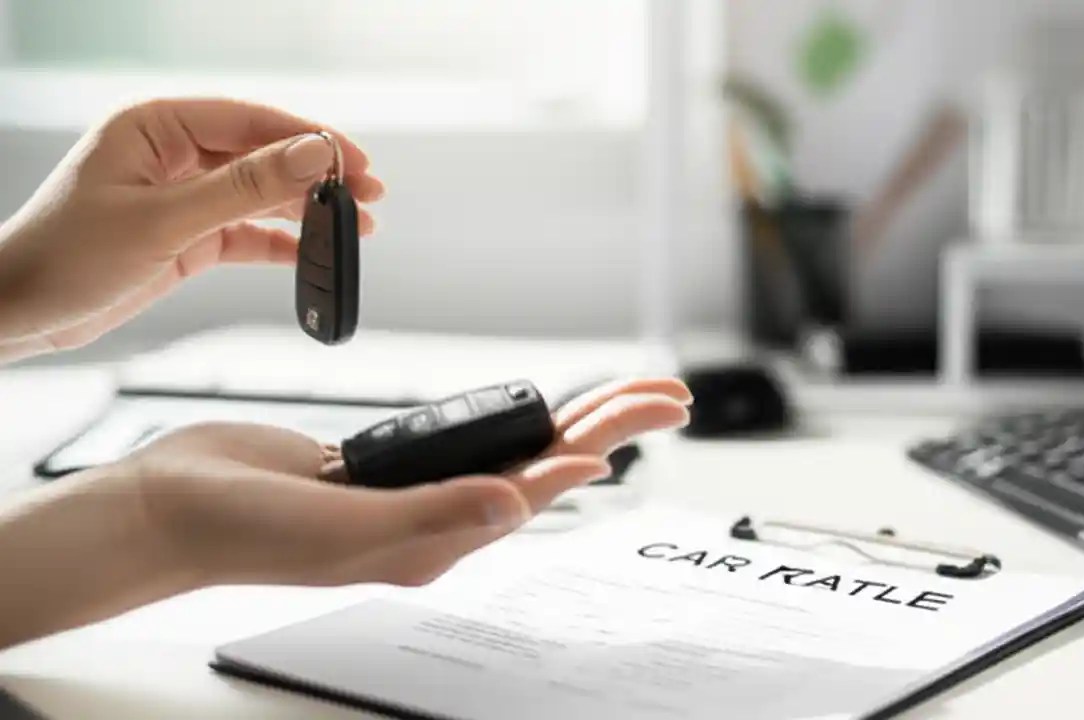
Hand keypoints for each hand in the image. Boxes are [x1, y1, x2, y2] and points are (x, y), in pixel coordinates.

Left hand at [0, 98, 382, 361]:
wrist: (18, 314)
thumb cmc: (64, 258)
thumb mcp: (163, 220)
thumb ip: (243, 187)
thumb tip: (310, 156)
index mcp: (155, 126)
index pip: (249, 120)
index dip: (308, 138)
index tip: (354, 159)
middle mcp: (172, 155)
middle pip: (262, 155)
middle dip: (316, 175)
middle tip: (369, 193)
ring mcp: (182, 197)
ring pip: (260, 194)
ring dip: (306, 209)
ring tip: (357, 224)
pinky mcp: (186, 237)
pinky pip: (247, 233)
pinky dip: (281, 243)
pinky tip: (314, 253)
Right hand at [0, 378, 690, 648]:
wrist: (174, 505)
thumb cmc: (243, 530)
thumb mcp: (341, 532)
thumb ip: (431, 519)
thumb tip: (514, 503)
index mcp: (436, 539)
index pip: (539, 487)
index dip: (600, 447)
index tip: (650, 415)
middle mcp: (437, 517)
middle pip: (546, 464)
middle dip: (612, 425)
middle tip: (670, 394)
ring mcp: (415, 490)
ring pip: (516, 450)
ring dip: (576, 419)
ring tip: (626, 397)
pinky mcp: (389, 464)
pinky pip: (467, 440)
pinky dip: (514, 421)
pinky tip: (534, 415)